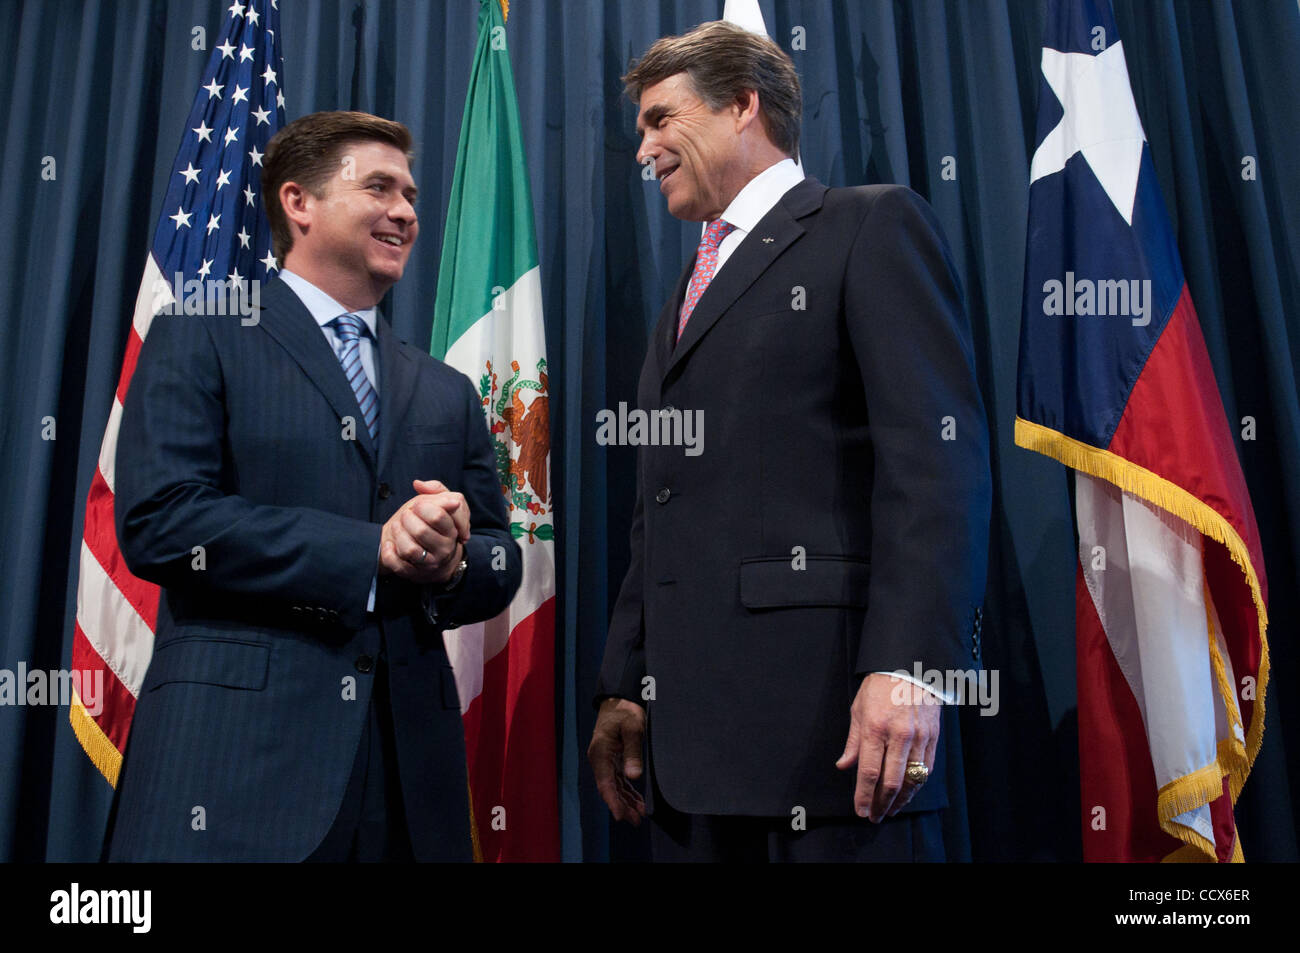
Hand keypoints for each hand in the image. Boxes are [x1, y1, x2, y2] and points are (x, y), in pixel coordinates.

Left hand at [378, 479, 470, 583]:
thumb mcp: (440, 504)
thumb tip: (418, 484)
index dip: (422, 507)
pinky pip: (397, 565)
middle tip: (406, 516)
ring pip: (409, 549)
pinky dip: (389, 553)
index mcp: (452, 531)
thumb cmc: (435, 525)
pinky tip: (390, 544)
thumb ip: (435, 489)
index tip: (417, 506)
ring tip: (398, 527)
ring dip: (398, 534)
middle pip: (421, 531)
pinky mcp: (414, 574)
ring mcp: (429, 564)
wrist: (436, 556)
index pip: (438, 516)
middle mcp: (444, 549)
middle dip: (407, 519)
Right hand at [587, 698, 646, 824]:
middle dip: (622, 806)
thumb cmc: (625, 711)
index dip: (613, 802)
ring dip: (625, 801)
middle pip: (609, 788)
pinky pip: (617, 779)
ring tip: (639, 816)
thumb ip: (633, 753)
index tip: (621, 816)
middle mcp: (599, 759)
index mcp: (600, 753)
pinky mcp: (611, 759)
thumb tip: (634, 777)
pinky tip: (636, 801)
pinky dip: (626, 791)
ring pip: (614, 786)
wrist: (618, 699)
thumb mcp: (633, 729)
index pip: (606, 783)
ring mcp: (604, 760)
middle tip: (636, 820)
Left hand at [835, 673, 939, 821]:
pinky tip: (908, 793)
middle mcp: (899, 735)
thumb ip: (853, 741)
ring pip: (912, 780)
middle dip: (882, 804)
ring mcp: (919, 738)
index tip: (860, 811)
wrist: (910, 666)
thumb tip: (844, 766)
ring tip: (891, 811)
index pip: (869, 772)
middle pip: (892, 782)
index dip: (864, 796)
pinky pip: (927, 769)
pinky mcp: (933, 737)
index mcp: (875, 728)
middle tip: (875, 816)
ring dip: (901, 800)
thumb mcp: (858, 709)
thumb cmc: (880, 686)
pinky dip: (917, 785)